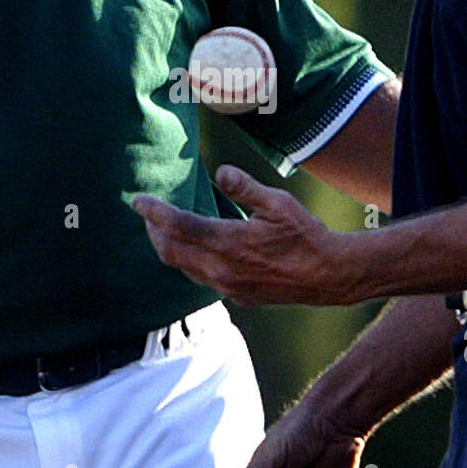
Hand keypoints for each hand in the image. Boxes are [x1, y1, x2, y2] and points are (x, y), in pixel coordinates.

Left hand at [131, 164, 359, 305]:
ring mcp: (228, 286)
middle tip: (147, 214)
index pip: (178, 226)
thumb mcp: (279, 203)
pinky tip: (197, 250)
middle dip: (154, 232)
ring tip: (165, 230)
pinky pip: (201, 279)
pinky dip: (190, 262)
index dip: (153, 212)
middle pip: (171, 251)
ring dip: (169, 248)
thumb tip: (220, 172)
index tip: (138, 200)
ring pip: (183, 268)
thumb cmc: (307, 236)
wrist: (329, 276)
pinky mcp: (238, 296)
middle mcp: (222, 269)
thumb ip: (245, 188)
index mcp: (229, 243)